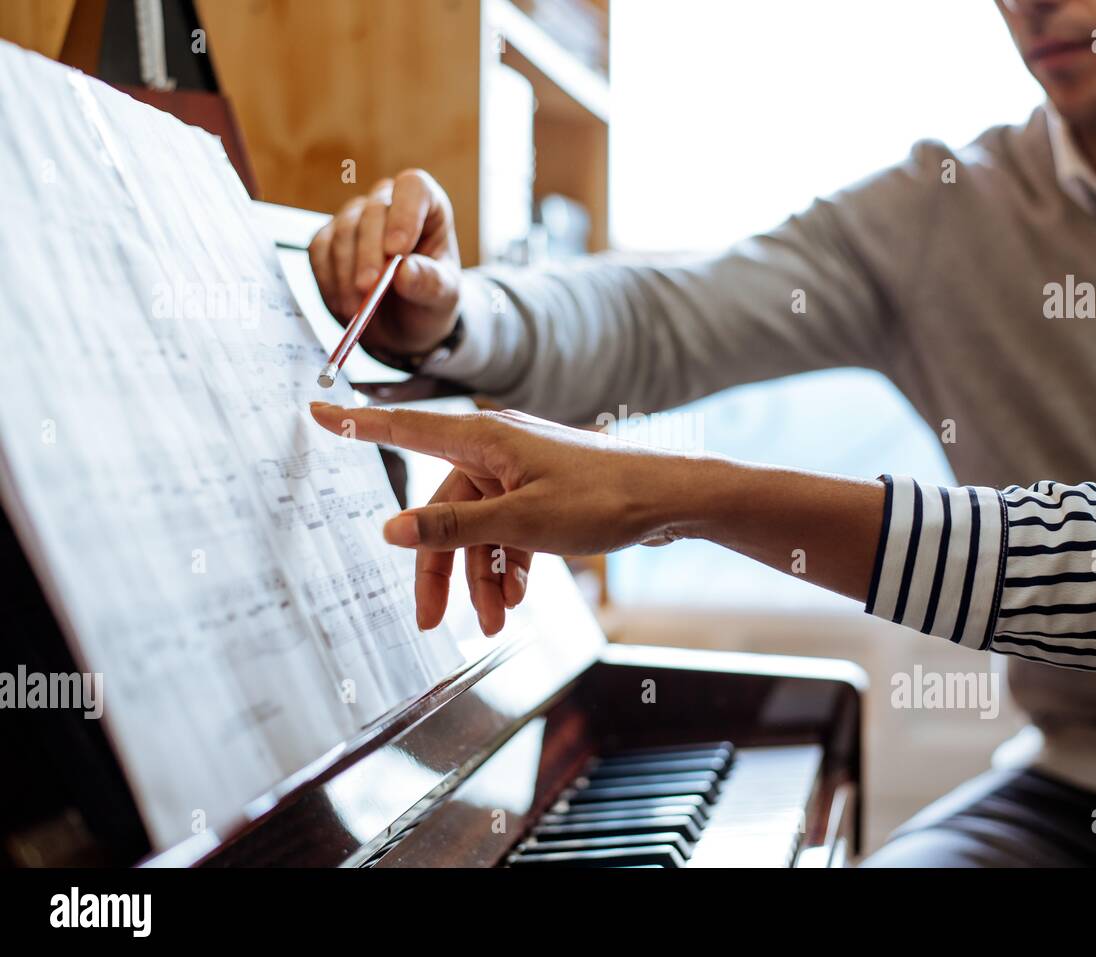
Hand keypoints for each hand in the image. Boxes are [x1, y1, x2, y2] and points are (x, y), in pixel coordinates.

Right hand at [308, 170, 460, 364]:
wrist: (404, 326)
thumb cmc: (430, 301)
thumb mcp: (443, 298)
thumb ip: (430, 283)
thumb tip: (404, 272)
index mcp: (428, 207)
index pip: (413, 188)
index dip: (404, 214)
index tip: (398, 250)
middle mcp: (389, 204)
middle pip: (372, 211)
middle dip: (368, 253)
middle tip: (368, 287)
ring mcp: (356, 218)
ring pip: (343, 231)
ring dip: (347, 273)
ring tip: (358, 308)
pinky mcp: (330, 240)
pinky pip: (320, 250)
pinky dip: (329, 280)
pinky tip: (344, 304)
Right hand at [308, 403, 706, 633]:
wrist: (670, 498)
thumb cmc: (603, 499)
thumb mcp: (523, 522)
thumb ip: (455, 529)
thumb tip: (390, 530)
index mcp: (484, 439)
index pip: (405, 428)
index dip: (358, 424)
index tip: (314, 411)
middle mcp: (497, 448)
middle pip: (444, 510)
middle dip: (441, 567)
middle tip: (431, 621)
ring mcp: (521, 470)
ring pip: (479, 527)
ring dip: (482, 576)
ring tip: (494, 621)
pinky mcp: (543, 491)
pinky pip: (509, 529)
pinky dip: (509, 563)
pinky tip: (516, 600)